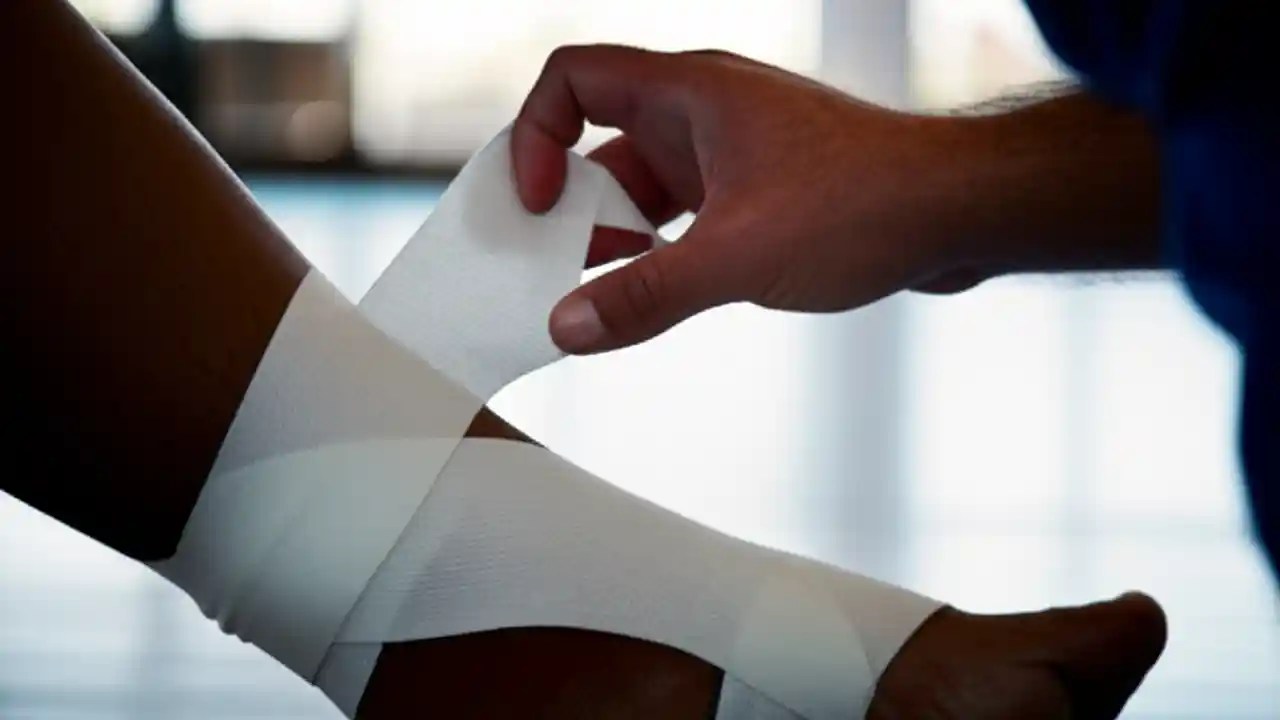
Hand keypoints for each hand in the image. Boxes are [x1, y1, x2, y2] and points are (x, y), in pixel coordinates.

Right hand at [513, 45, 980, 353]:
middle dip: (568, 206)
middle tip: (551, 267)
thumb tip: (572, 324)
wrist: (960, 213)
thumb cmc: (868, 201)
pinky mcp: (756, 192)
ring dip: (614, 238)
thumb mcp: (738, 256)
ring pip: (642, 188)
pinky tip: (652, 298)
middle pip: (599, 144)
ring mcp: (731, 153)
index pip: (573, 78)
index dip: (534, 133)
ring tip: (596, 296)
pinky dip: (657, 252)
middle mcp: (703, 113)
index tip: (534, 200)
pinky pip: (682, 216)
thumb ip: (646, 294)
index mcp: (690, 92)